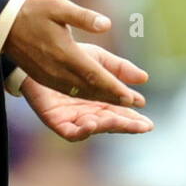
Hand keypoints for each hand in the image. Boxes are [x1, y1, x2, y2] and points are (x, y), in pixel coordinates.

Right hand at [2, 0, 147, 107]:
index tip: (132, 98)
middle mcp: (59, 71)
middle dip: (115, 100)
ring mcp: (52, 79)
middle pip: (92, 90)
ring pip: (82, 95)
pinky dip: (89, 98)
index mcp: (65, 54)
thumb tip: (106, 24)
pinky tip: (100, 97)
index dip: (115, 88)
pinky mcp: (47, 80)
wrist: (3, 26)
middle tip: (137, 107)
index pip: (95, 75)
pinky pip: (71, 93)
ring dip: (103, 103)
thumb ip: (84, 17)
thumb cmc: (34, 12)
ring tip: (123, 108)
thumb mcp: (59, 7)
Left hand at [22, 46, 154, 141]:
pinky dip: (82, 131)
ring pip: (94, 128)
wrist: (38, 53)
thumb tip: (144, 79)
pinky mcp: (56, 121)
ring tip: (118, 121)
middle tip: (143, 126)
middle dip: (126, 126)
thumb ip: (119, 69)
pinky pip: (71, 132)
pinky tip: (91, 124)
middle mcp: (89, 112)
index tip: (147, 122)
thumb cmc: (69, 58)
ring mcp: (73, 118)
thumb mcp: (99, 60)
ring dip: (107, 126)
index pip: (120, 113)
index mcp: (100, 101)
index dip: (133, 118)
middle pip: (111, 123)